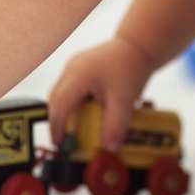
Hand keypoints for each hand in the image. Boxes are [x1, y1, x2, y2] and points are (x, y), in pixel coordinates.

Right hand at [48, 37, 154, 151]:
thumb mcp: (125, 100)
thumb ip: (116, 125)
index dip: (57, 127)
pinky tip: (84, 113)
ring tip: (75, 130)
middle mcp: (71, 69)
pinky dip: (72, 104)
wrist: (139, 46)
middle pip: (55, 101)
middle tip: (66, 142)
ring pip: (60, 94)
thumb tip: (109, 148)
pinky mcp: (79, 68)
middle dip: (58, 122)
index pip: (59, 106)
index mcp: (78, 76)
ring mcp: (73, 66)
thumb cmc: (131, 67)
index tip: (60, 144)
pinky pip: (69, 89)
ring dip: (65, 113)